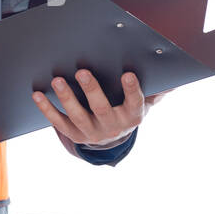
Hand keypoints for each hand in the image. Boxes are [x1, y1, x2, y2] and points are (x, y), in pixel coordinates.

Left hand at [31, 69, 165, 150]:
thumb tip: (177, 78)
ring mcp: (92, 132)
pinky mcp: (75, 135)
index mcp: (132, 116)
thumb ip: (157, 90)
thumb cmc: (128, 111)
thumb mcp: (144, 103)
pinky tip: (37, 94)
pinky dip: (47, 109)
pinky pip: (59, 122)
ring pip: (77, 116)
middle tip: (82, 71)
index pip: (134, 103)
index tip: (127, 74)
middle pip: (101, 108)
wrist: (112, 142)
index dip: (131, 90)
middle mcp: (112, 127)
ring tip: (57, 80)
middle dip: (91, 90)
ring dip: (66, 98)